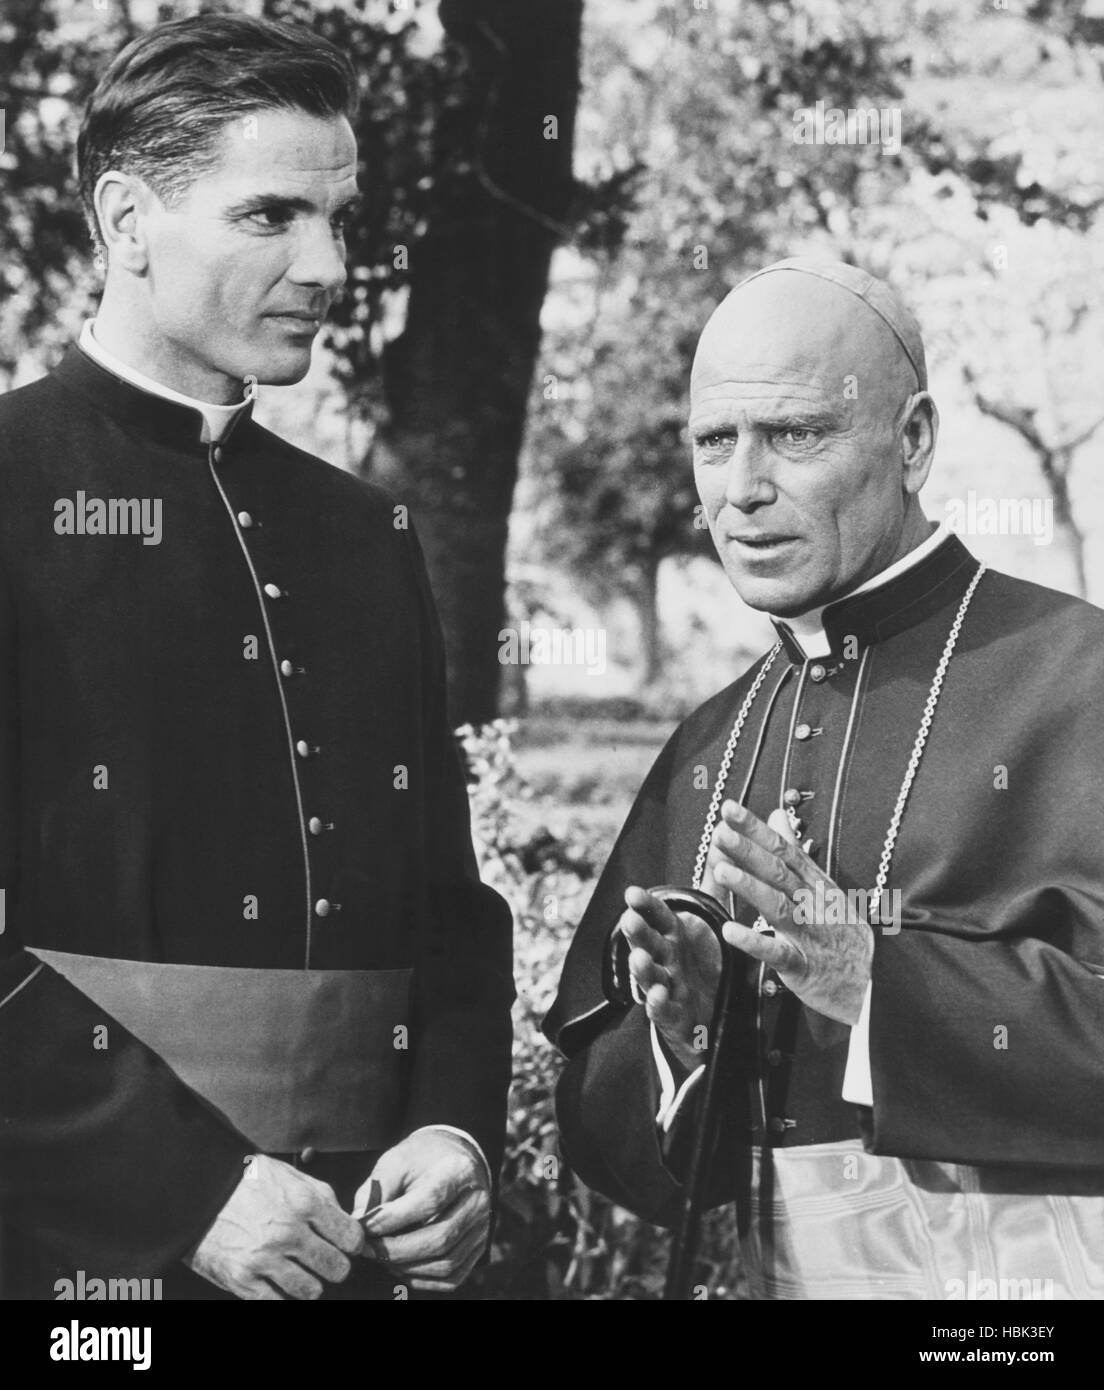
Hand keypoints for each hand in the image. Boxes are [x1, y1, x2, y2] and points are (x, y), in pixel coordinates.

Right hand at [186, 1153, 363, 1300]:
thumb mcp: (290, 1175)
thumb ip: (322, 1198)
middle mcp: (288, 1233)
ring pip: (311, 1291)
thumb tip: (347, 1223)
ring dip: (310, 1283)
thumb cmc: (246, 1180)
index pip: (351, 1238)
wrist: (197, 1190)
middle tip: (324, 1260)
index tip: (346, 1245)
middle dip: (335, 1265)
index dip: (352, 1244)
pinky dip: (283, 1295)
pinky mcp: (242, 1281)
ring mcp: (265, 1259)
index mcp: (304, 1203)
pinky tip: (279, 1282)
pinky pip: (278, 1302)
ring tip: (300, 1271)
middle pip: (336, 1268)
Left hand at [353, 1130, 490, 1292]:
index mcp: (460, 1170)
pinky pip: (450, 1278)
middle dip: (396, 1249)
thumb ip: (377, 1189)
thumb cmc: (419, 1161)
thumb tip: (359, 1223)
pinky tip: (399, 1265)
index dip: (394, 1218)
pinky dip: (420, 1278)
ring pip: (445, 1262)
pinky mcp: (477, 1250)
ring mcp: (481, 1229)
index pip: (431, 1200)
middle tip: (367, 1248)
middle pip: (439, 1237)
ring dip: (406, 1267)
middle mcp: (478, 1202)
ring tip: (380, 1255)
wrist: (450, 1161)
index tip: (364, 1226)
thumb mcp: (396, 1161)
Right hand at [619, 885, 721, 1070]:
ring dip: (643, 969)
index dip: (646, 906)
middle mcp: (666, 959)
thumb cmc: (704, 963)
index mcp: (675, 935)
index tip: (632, 892)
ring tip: (638, 958)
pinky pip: (664, 1011)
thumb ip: (715, 885)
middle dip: (638, 933)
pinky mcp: (672, 1017)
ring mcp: (667, 987)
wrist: (709, 1015)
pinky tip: (658, 995)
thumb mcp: (712, 923)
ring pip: (650, 976)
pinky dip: (659, 1004)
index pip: (658, 916)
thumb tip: (721, 841)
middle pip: (649, 944)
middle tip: (629, 919)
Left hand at [709, 800, 872, 1023]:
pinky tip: (730, 931)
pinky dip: (755, 942)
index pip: (783, 849)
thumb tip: (776, 816)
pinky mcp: (801, 966)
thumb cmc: (840, 930)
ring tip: (722, 870)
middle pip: (779, 873)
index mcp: (814, 883)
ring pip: (778, 907)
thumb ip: (794, 851)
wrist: (870, 983)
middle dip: (749, 851)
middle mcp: (812, 904)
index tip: (730, 810)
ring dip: (750, 888)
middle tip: (722, 832)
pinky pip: (777, 953)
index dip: (756, 829)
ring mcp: (808, 934)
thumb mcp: (822, 886)